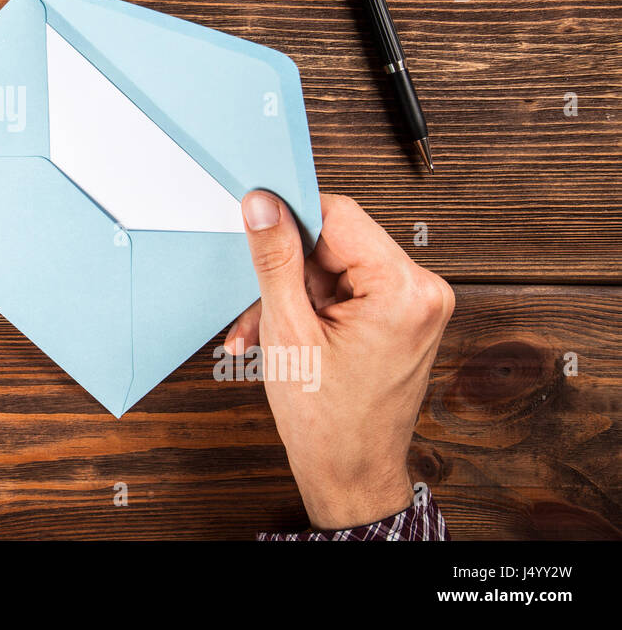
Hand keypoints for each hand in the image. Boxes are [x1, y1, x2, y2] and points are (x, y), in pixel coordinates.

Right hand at [225, 192, 453, 530]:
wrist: (350, 475)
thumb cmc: (329, 423)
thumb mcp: (288, 329)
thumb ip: (276, 258)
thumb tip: (264, 204)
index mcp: (405, 290)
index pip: (339, 215)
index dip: (291, 222)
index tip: (257, 230)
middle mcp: (422, 291)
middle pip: (337, 241)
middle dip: (289, 270)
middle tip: (260, 304)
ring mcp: (415, 305)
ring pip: (335, 267)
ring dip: (293, 294)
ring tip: (267, 330)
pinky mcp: (402, 317)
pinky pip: (347, 289)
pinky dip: (312, 307)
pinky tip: (286, 333)